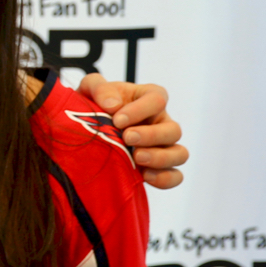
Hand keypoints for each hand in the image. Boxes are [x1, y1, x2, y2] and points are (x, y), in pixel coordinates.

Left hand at [78, 73, 187, 188]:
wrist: (86, 128)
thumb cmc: (95, 104)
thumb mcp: (91, 89)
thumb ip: (99, 88)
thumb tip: (112, 105)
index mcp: (148, 98)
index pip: (157, 99)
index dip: (140, 110)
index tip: (117, 120)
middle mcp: (160, 121)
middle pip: (173, 130)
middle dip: (151, 135)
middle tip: (127, 138)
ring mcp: (162, 145)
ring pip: (180, 154)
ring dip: (161, 158)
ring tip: (137, 158)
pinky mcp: (158, 167)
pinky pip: (175, 176)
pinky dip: (164, 178)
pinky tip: (144, 176)